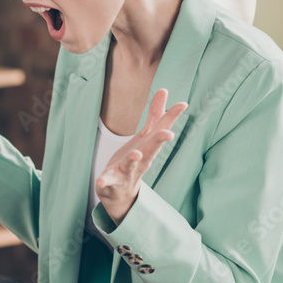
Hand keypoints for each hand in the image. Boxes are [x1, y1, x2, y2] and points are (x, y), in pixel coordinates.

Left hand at [95, 89, 187, 225]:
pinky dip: (105, 181)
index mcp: (149, 147)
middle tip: (169, 134)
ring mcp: (127, 172)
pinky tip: (100, 180)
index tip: (182, 104)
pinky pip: (108, 181)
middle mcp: (142, 159)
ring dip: (133, 160)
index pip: (162, 130)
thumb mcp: (145, 137)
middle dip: (159, 141)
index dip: (171, 117)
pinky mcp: (112, 182)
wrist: (121, 192)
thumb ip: (155, 114)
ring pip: (131, 165)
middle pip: (152, 149)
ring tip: (135, 153)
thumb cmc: (136, 159)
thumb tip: (165, 90)